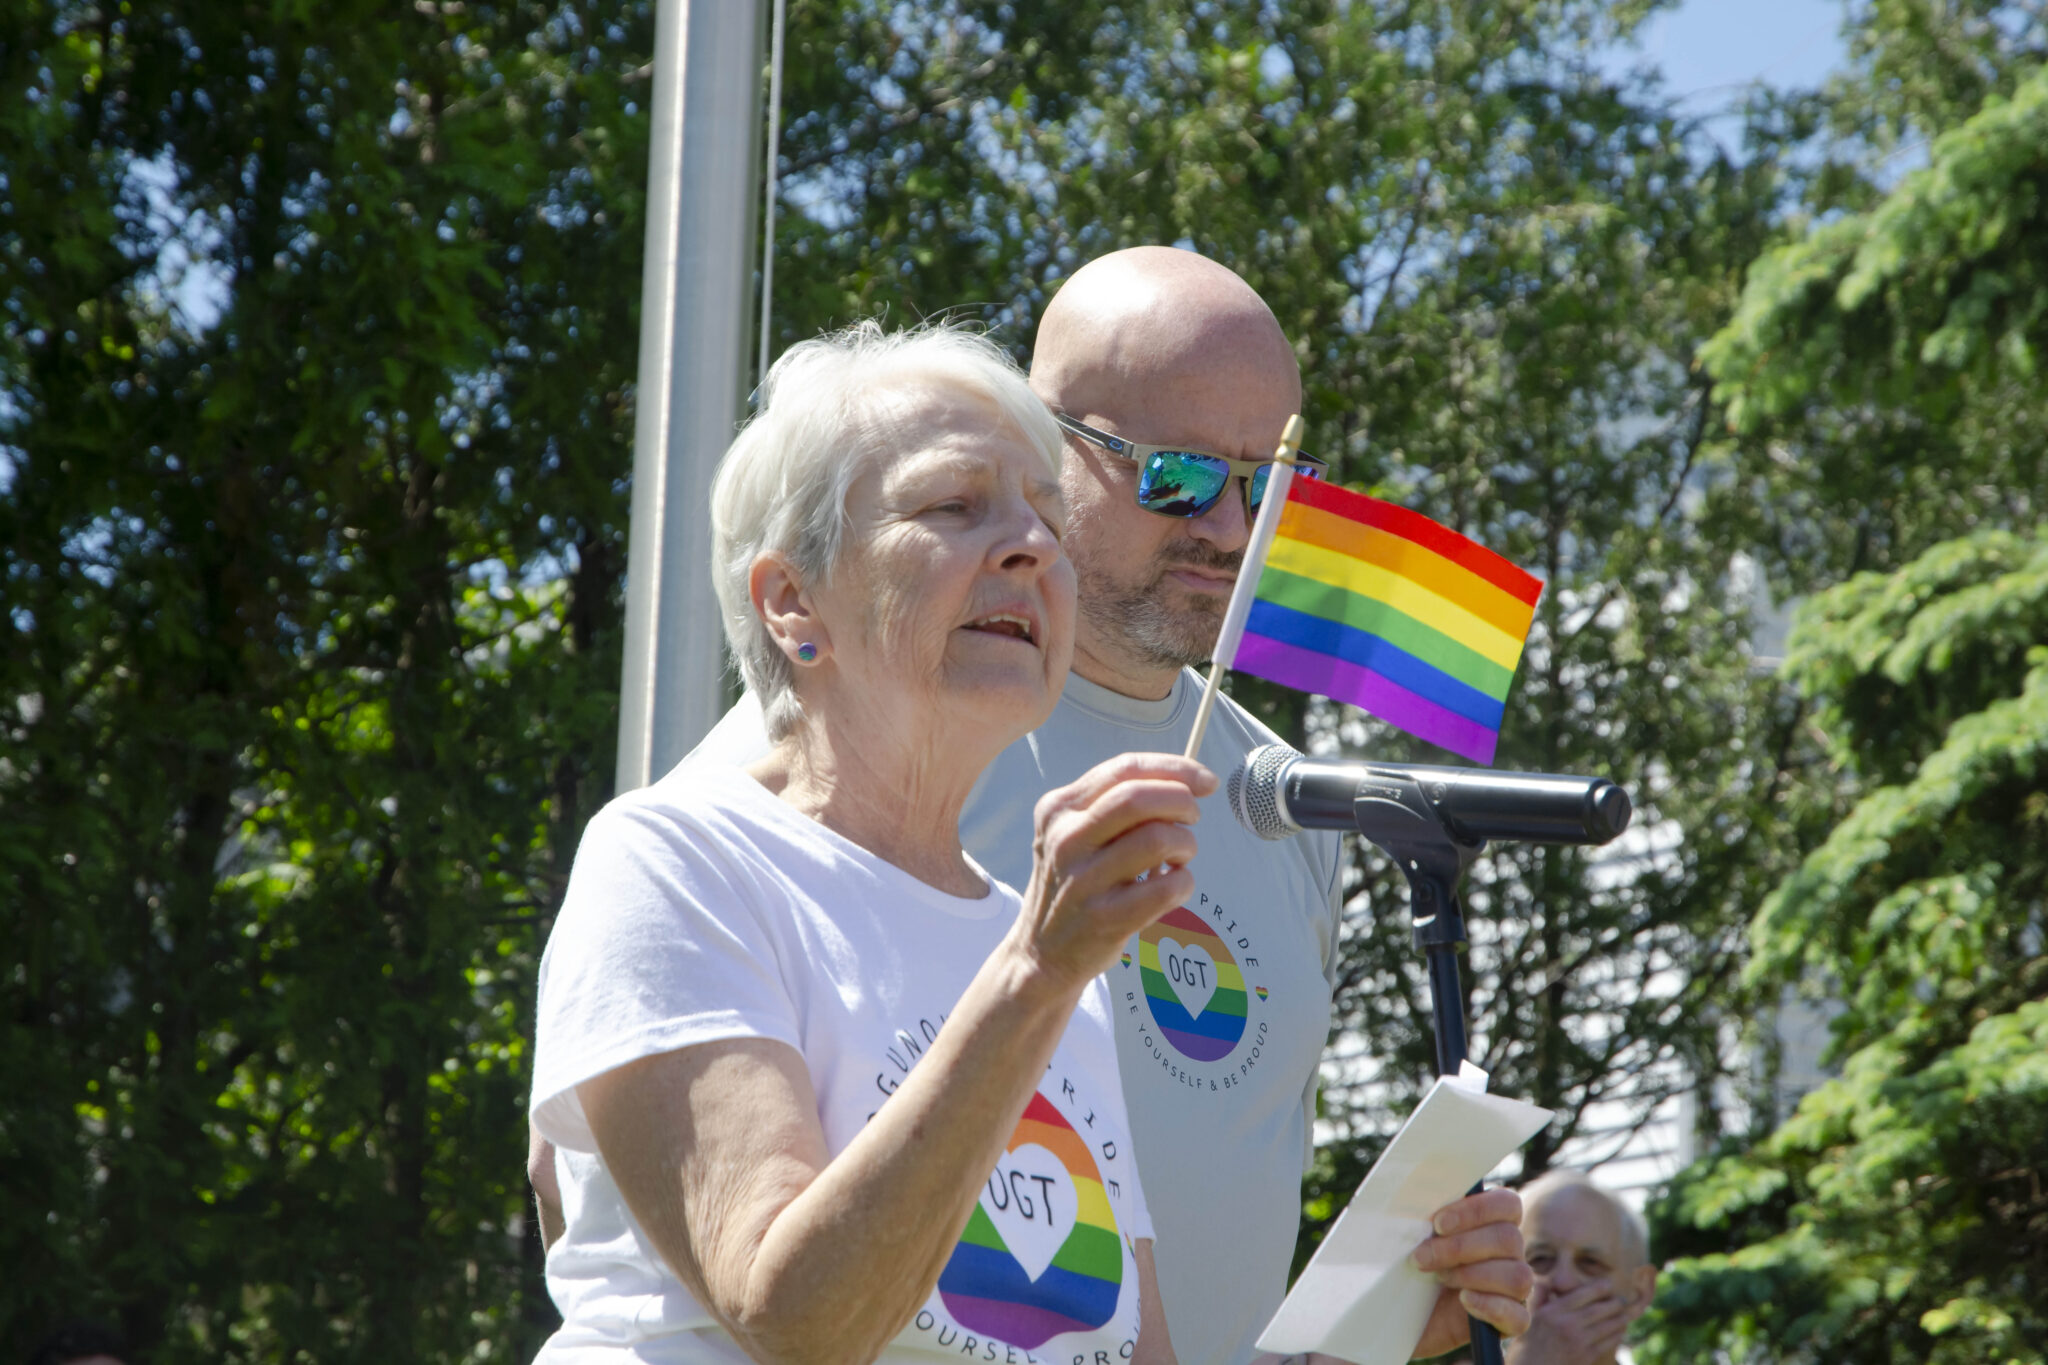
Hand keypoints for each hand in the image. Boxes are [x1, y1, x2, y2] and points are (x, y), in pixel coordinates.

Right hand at [1012, 753, 1215, 988]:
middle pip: (1139, 798)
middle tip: (1192, 818)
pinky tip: (1173, 885)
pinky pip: (1167, 889)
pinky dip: (1184, 883)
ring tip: (1180, 856)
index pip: (1124, 768)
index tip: (1205, 781)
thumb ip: (1115, 804)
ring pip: (1157, 840)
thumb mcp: (1073, 834)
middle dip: (1182, 802)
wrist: (1041, 952)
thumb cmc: (1073, 884)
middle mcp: (1066, 840)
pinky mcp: (1105, 919)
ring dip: (1186, 844)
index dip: (1174, 768)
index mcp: (1059, 809)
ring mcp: (1083, 881)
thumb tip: (1185, 782)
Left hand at [1409, 1188, 1532, 1357]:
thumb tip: (1420, 1185)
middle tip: (1422, 1256)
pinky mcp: (1509, 1323)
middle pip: (1509, 1239)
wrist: (1394, 1315)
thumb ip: (1422, 1210)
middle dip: (1460, 1247)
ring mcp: (1513, 1290)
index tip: (1438, 1222)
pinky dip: (1490, 1306)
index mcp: (1491, 1223)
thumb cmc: (1405, 1266)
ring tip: (1440, 1279)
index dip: (1476, 1210)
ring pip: (1517, 1276)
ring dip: (1472, 1275)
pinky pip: (1519, 1316)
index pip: (1507, 1204)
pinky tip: (1464, 1301)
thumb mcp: (1409, 1235)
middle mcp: (1509, 1254)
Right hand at [1504, 1280, 1631, 1364]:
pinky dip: (1616, 1335)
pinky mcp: (1585, 1357)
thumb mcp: (1527, 1320)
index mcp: (1552, 1312)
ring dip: (1619, 1319)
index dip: (1598, 1288)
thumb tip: (1545, 1282)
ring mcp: (1578, 1342)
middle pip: (1597, 1310)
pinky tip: (1620, 1330)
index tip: (1608, 1283)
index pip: (1581, 1295)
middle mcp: (1566, 1325)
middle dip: (1614, 1303)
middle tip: (1623, 1299)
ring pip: (1606, 1326)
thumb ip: (1538, 1299)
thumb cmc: (1526, 1347)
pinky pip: (1606, 1343)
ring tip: (1626, 1313)